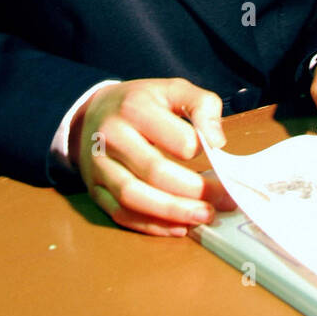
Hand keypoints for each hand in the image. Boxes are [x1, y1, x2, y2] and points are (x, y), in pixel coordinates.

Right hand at [72, 78, 236, 235]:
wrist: (92, 113)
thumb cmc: (140, 102)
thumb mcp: (173, 89)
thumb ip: (202, 105)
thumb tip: (216, 140)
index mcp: (135, 108)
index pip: (178, 139)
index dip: (200, 151)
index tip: (218, 156)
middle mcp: (111, 137)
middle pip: (155, 172)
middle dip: (194, 191)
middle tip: (223, 200)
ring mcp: (99, 166)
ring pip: (133, 198)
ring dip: (173, 213)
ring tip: (203, 216)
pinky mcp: (95, 190)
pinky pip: (121, 214)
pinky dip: (152, 226)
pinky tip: (179, 226)